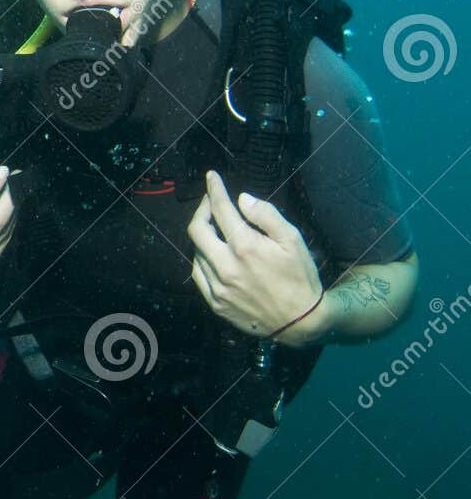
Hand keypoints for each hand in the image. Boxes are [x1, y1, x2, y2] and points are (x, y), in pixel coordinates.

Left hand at [187, 170, 323, 340]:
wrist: (300, 321)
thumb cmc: (300, 277)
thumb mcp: (293, 240)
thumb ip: (266, 215)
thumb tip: (242, 198)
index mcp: (245, 247)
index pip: (220, 209)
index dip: (214, 189)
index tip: (211, 177)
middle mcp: (226, 266)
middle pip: (197, 229)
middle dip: (201, 210)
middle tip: (210, 202)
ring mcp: (218, 286)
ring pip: (197, 251)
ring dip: (204, 236)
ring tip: (218, 229)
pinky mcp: (215, 302)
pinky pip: (198, 274)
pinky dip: (202, 258)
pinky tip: (213, 254)